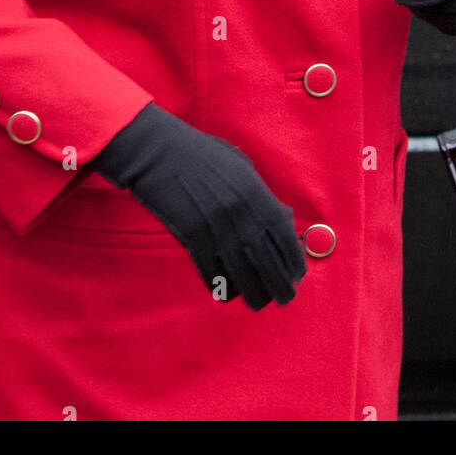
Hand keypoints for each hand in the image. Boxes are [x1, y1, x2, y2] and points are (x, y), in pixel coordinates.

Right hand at [92, 103, 306, 309]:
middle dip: (280, 287)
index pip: (285, 237)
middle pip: (268, 263)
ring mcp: (216, 229)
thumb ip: (260, 193)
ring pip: (242, 275)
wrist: (159, 151)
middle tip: (284, 299)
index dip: (294, 261)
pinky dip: (221, 286)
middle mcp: (241, 215)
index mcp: (256, 194)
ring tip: (258, 304)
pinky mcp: (192, 238)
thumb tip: (281, 219)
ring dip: (253, 294)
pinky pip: (212, 272)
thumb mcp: (239, 166)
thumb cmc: (200, 154)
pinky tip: (226, 293)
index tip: (296, 276)